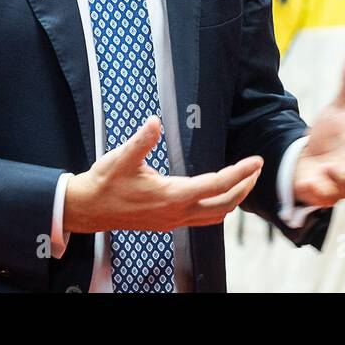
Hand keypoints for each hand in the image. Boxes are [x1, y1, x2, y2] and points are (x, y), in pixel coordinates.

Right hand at [63, 116, 262, 233]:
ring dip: (234, 198)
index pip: (216, 185)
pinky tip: (217, 193)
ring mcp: (173, 220)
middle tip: (256, 169)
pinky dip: (218, 206)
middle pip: (224, 205)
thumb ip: (141, 140)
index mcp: (171, 196)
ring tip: (244, 181)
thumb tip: (154, 122)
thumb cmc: (104, 183)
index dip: (239, 172)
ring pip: (215, 215)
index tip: (256, 161)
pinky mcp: (168, 222)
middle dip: (244, 186)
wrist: (88, 209)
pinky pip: (203, 219)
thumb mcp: (121, 158)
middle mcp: (176, 212)